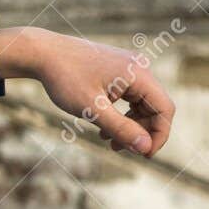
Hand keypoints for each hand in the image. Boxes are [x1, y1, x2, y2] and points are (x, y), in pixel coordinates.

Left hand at [0, 27, 174, 156]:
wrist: (43, 53)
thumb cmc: (65, 78)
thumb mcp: (92, 109)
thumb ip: (120, 128)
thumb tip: (145, 148)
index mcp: (138, 74)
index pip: (165, 109)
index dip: (158, 136)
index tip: (143, 155)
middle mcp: (139, 68)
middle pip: (154, 108)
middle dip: (140, 132)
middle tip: (116, 149)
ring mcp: (129, 68)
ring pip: (141, 104)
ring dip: (129, 126)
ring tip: (107, 142)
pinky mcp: (119, 70)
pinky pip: (130, 97)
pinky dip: (120, 114)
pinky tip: (103, 128)